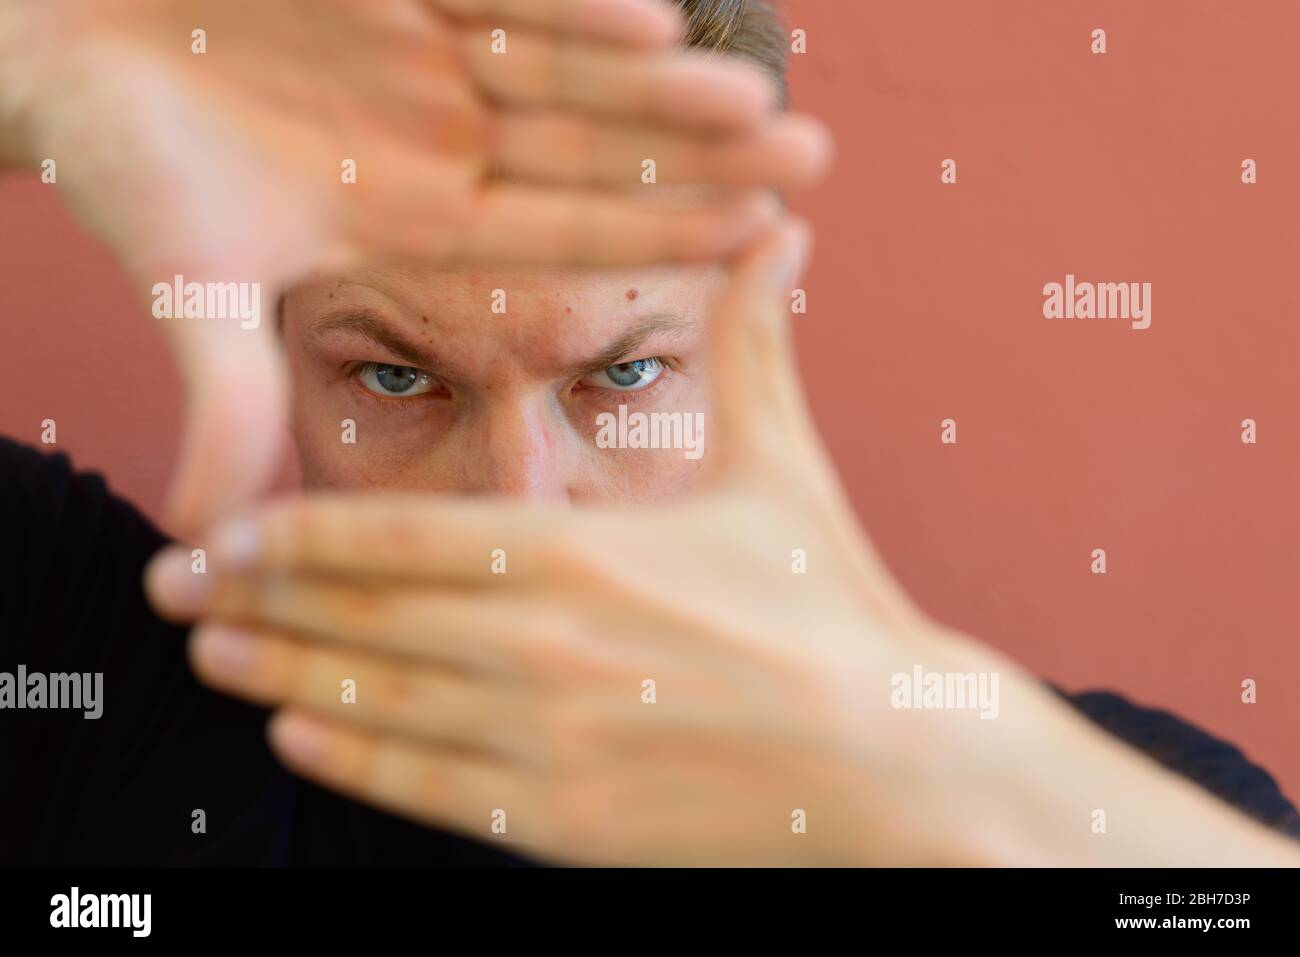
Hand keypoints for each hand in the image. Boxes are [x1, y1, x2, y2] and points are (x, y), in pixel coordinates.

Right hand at [1, 0, 829, 534]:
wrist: (62, 38)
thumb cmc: (124, 157)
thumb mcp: (189, 284)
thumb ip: (227, 398)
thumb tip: (210, 539)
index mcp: (420, 215)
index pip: (560, 234)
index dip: (654, 239)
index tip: (756, 245)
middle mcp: (443, 133)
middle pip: (591, 149)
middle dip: (698, 157)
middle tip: (811, 165)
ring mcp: (426, 48)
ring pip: (565, 63)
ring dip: (657, 84)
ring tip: (756, 101)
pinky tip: (652, 16)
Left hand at [149, 221, 1292, 865]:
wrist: (895, 761)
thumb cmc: (835, 609)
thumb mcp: (783, 470)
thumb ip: (755, 350)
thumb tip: (781, 238)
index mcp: (583, 551)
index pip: (397, 536)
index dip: (294, 534)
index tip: (225, 534)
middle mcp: (543, 645)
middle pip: (361, 616)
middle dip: (256, 601)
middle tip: (174, 591)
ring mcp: (545, 741)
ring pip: (377, 701)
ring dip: (281, 674)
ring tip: (212, 656)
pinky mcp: (562, 821)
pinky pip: (427, 786)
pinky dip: (352, 757)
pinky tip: (299, 733)